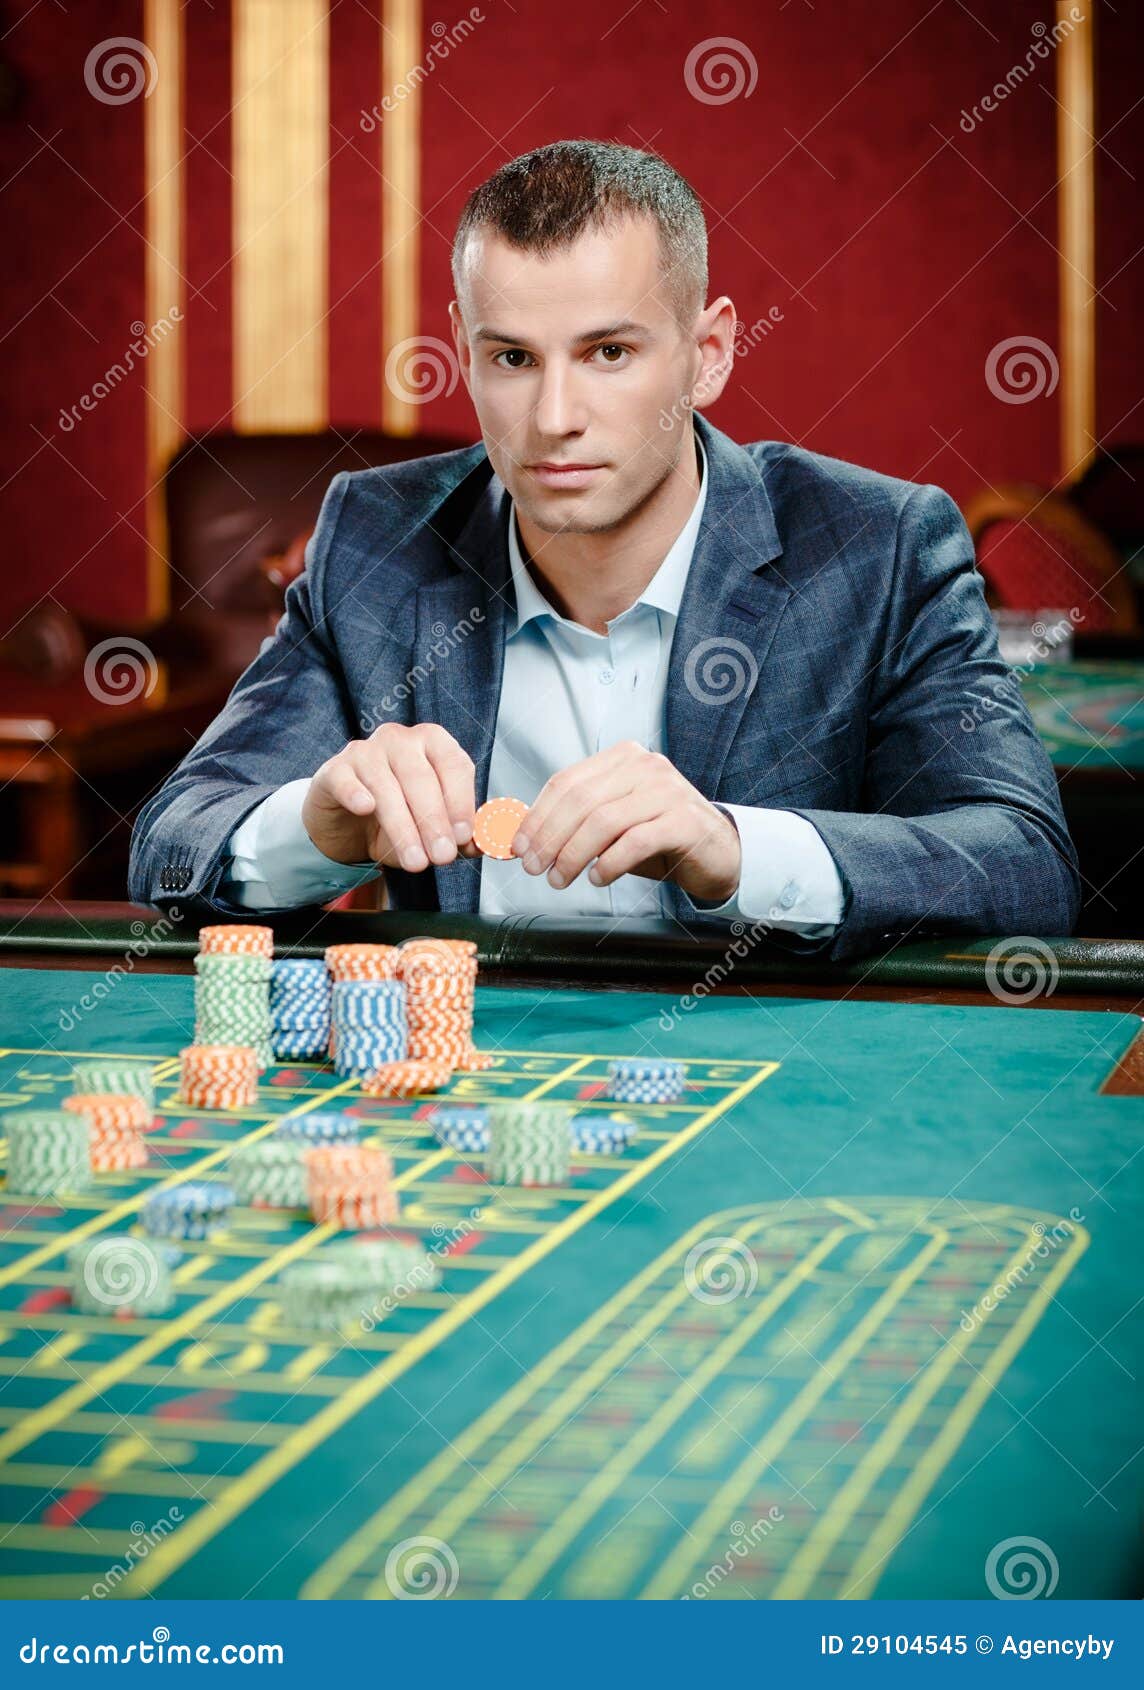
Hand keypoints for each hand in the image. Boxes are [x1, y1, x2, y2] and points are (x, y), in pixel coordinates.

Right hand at [302, 723, 479, 872]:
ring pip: (386, 785)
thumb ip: (460, 835)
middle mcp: (400, 740)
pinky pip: (345, 779)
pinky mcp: (334, 770)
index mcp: (434, 744)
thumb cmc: (399, 818)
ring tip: (415, 861)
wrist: (349, 825)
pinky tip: (365, 808)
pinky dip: (356, 793)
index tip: (463, 836)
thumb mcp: (433, 828)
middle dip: (433, 821)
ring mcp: (365, 751)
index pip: (454, 765)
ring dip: (403, 826)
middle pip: (421, 778)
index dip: (461, 802)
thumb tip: (483, 845)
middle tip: (442, 856)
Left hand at [511, 741, 741, 904]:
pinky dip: (609, 864)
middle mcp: (646, 766)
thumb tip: (525, 839)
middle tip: (533, 868)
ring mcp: (668, 791)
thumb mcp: (614, 822)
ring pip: (604, 821)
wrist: (719, 852)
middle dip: (549, 838)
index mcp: (623, 758)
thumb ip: (577, 821)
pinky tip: (598, 878)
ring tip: (560, 879)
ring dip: (573, 855)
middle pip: (581, 800)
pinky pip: (634, 842)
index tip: (517, 846)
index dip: (537, 816)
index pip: (566, 782)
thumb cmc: (659, 836)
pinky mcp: (684, 821)